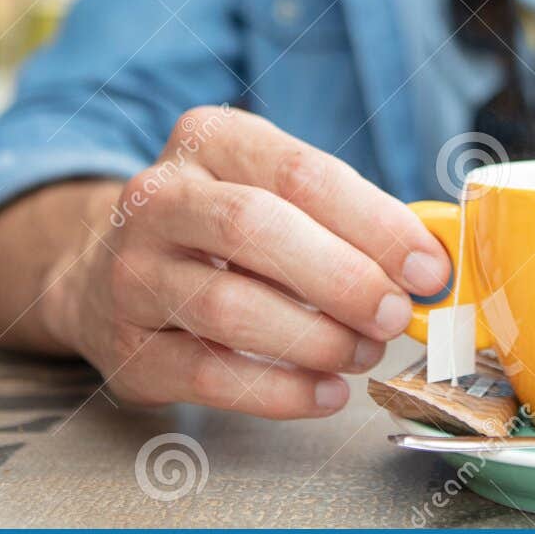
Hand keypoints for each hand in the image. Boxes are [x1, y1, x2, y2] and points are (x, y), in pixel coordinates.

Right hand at [45, 107, 451, 418]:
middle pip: (256, 229)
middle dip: (342, 278)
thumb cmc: (222, 231)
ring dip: (313, 338)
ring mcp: (130, 271)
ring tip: (363, 353)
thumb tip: (429, 264)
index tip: (428, 268)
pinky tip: (325, 393)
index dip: (374, 223)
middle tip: (394, 316)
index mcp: (211, 140)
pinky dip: (278, 391)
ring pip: (227, 305)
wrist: (104, 272)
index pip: (302, 173)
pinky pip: (207, 373)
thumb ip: (344, 217)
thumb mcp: (273, 193)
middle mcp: (160, 197)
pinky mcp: (124, 345)